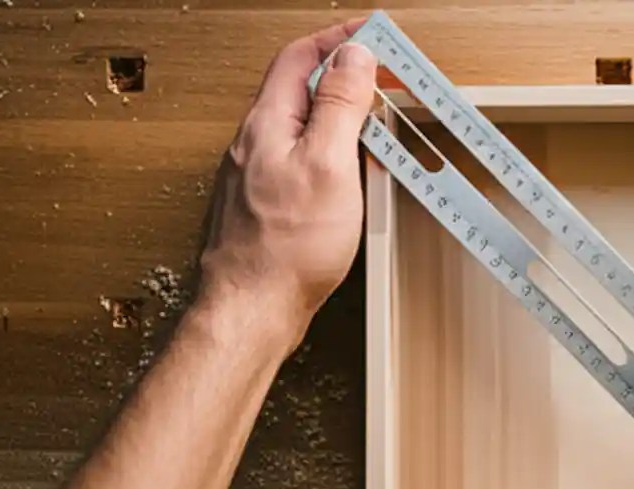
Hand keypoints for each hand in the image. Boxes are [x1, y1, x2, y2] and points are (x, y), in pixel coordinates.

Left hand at [198, 20, 376, 342]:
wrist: (250, 309)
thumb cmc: (283, 249)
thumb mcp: (327, 164)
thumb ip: (338, 105)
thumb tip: (353, 55)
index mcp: (267, 123)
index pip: (300, 56)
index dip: (338, 37)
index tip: (374, 33)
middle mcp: (254, 142)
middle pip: (298, 85)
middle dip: (342, 71)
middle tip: (383, 74)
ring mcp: (257, 173)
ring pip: (299, 123)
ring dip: (337, 111)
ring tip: (373, 117)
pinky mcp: (266, 203)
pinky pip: (299, 156)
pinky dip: (329, 148)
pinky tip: (348, 169)